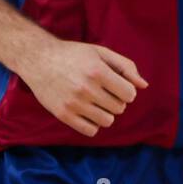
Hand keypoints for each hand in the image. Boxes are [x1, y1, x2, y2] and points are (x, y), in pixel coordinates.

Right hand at [18, 39, 146, 137]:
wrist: (38, 59)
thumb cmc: (73, 54)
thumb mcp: (100, 52)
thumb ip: (125, 66)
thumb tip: (144, 85)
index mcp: (97, 71)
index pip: (130, 94)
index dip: (126, 91)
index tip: (117, 85)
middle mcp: (86, 88)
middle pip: (119, 108)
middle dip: (115, 100)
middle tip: (102, 91)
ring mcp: (74, 103)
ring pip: (107, 121)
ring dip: (105, 113)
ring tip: (95, 101)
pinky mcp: (64, 115)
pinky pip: (91, 131)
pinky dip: (93, 123)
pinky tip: (86, 111)